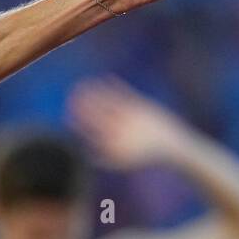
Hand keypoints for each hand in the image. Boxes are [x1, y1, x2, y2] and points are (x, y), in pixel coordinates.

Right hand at [65, 75, 191, 169]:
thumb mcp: (119, 160)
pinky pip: (123, 93)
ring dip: (92, 92)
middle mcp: (122, 131)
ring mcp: (132, 117)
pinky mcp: (141, 106)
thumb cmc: (141, 154)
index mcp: (114, 145)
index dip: (76, 122)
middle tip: (69, 98)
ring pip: (107, 101)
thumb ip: (99, 157)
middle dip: (81, 106)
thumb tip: (81, 148)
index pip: (89, 131)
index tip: (68, 115)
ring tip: (80, 85)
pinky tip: (102, 78)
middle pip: (96, 116)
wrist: (170, 145)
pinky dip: (112, 85)